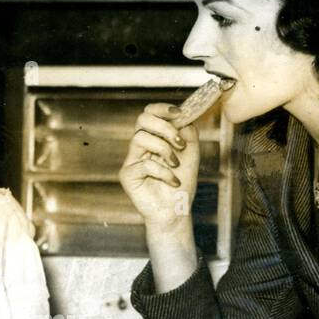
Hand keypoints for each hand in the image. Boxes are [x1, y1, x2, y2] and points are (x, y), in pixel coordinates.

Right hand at [118, 103, 201, 230]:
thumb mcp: (191, 154)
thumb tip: (184, 117)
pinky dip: (163, 172)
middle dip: (164, 127)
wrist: (176, 210)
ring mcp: (131, 159)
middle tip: (179, 143)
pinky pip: (144, 164)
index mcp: (154, 137)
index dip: (162, 109)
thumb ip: (188, 132)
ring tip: (176, 164)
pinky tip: (173, 182)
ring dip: (164, 149)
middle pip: (142, 119)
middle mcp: (140, 145)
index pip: (150, 113)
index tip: (179, 114)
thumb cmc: (181, 183)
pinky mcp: (127, 175)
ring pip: (140, 137)